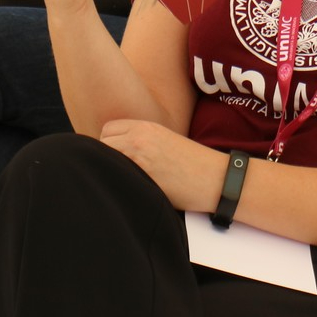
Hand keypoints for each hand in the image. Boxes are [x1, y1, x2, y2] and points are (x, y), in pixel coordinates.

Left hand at [99, 119, 221, 211]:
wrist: (216, 179)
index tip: (117, 157)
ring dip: (109, 169)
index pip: (107, 130)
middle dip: (104, 156)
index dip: (109, 144)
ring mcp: (138, 157)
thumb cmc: (193, 164)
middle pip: (101, 143)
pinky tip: (130, 189)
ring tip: (125, 181)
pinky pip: (114, 177)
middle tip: (119, 171)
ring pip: (103, 159)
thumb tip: (118, 152)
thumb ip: (142, 141)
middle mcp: (139, 138)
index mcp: (146, 127)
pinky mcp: (141, 177)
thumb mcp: (166, 140)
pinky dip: (116, 183)